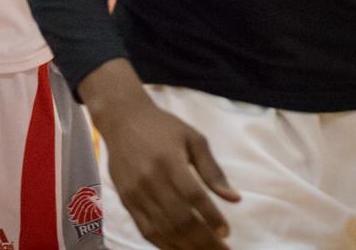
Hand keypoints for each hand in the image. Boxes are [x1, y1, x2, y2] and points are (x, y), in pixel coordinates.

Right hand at [84, 62, 237, 248]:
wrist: (121, 119)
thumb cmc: (162, 127)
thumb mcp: (193, 139)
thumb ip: (212, 170)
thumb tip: (234, 199)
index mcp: (169, 161)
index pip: (193, 197)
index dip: (212, 218)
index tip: (226, 232)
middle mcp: (150, 179)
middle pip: (180, 219)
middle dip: (204, 241)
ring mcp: (136, 193)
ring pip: (163, 229)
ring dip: (187, 247)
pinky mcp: (126, 201)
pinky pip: (146, 230)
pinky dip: (164, 245)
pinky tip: (180, 249)